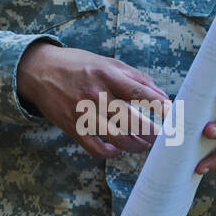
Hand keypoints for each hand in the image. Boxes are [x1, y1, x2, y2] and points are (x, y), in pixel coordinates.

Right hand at [16, 42, 169, 157]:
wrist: (38, 70)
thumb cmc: (78, 65)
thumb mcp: (106, 62)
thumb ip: (134, 78)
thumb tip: (162, 97)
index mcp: (107, 74)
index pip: (140, 92)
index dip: (161, 106)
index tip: (176, 117)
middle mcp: (96, 94)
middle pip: (132, 121)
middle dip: (154, 134)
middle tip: (167, 140)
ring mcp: (83, 112)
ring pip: (118, 139)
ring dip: (137, 146)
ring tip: (144, 145)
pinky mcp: (72, 127)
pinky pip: (96, 148)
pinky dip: (110, 153)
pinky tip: (117, 149)